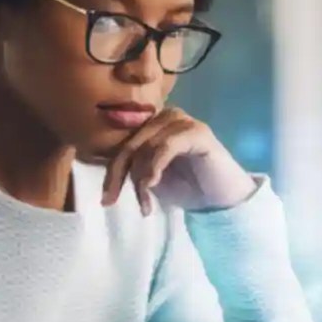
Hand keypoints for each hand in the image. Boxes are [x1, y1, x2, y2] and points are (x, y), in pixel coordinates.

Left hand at [101, 107, 256, 214]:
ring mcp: (182, 121)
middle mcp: (166, 116)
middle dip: (120, 178)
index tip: (106, 200)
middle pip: (129, 145)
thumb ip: (132, 168)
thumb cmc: (189, 188)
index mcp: (153, 124)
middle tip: (114, 202)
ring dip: (141, 180)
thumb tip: (98, 166)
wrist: (223, 199)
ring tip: (146, 204)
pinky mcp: (197, 131)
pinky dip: (155, 168)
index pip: (122, 144)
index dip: (111, 172)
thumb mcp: (152, 179)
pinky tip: (153, 185)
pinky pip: (165, 147)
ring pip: (145, 147)